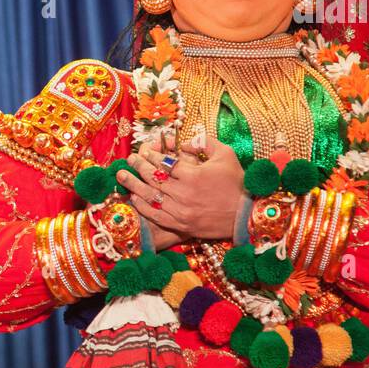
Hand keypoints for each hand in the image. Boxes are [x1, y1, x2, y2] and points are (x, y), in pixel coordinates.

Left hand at [117, 133, 245, 242]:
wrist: (246, 215)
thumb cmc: (236, 183)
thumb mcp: (226, 155)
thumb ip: (204, 143)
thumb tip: (185, 142)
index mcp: (194, 175)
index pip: (165, 163)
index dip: (153, 155)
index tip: (145, 151)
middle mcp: (184, 193)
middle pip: (153, 177)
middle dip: (138, 166)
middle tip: (129, 159)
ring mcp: (181, 211)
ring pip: (150, 196)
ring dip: (133, 185)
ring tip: (122, 176)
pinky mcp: (181, 225)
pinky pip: (156, 215)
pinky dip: (143, 206)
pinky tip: (134, 198)